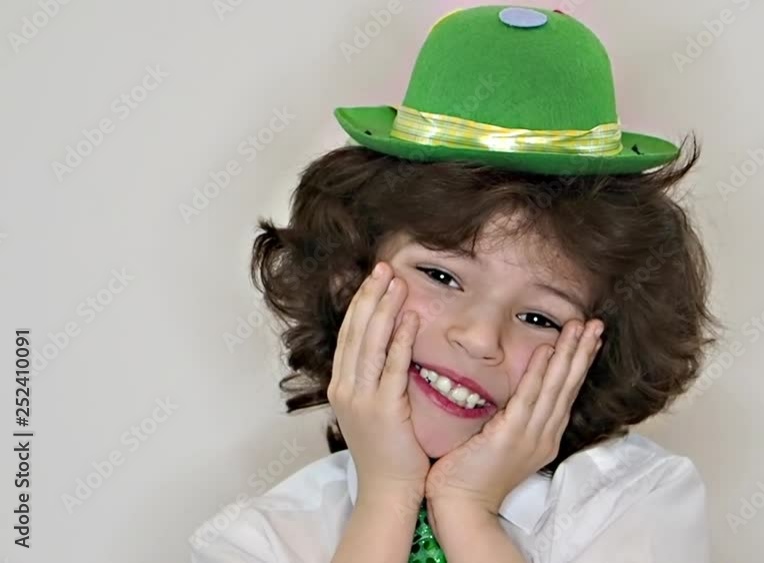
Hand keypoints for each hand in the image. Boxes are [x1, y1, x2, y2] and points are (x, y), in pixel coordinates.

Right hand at [327, 261, 428, 499]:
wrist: (389, 491)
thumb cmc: (390, 453)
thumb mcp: (376, 410)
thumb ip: (379, 379)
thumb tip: (395, 348)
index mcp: (342, 387)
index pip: (350, 334)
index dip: (361, 303)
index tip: (375, 278)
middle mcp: (345, 388)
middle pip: (355, 331)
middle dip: (370, 295)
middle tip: (384, 267)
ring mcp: (360, 398)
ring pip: (369, 342)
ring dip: (383, 308)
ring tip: (396, 281)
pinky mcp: (383, 409)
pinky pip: (391, 366)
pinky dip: (399, 339)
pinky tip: (410, 317)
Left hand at [424, 319, 603, 514]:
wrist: (461, 507)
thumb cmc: (471, 475)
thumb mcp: (500, 441)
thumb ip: (510, 418)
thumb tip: (510, 393)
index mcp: (542, 437)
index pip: (566, 393)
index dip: (578, 364)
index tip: (589, 339)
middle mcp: (543, 436)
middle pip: (569, 387)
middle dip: (583, 353)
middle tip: (596, 324)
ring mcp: (530, 437)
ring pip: (556, 388)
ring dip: (569, 355)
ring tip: (580, 328)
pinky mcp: (510, 437)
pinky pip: (528, 399)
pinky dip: (540, 374)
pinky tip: (548, 352)